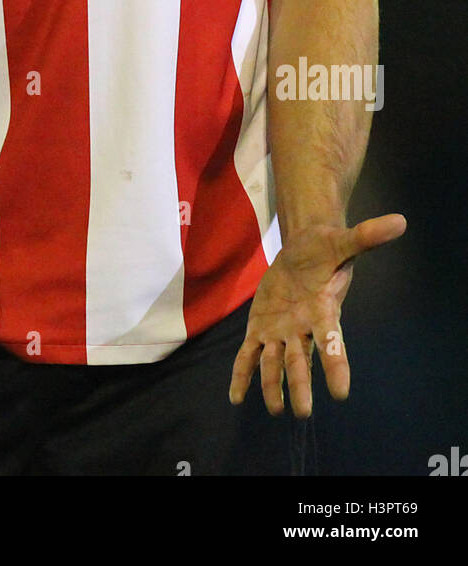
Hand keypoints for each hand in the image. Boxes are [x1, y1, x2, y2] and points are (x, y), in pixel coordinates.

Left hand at [229, 212, 406, 416]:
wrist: (302, 250)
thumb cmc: (325, 249)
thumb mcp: (342, 241)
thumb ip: (367, 235)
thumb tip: (400, 222)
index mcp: (323, 311)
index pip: (331, 342)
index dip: (336, 365)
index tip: (341, 392)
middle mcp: (302, 328)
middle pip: (301, 360)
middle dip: (301, 385)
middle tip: (301, 413)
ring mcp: (280, 330)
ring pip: (274, 362)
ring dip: (272, 385)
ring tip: (274, 409)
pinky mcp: (260, 327)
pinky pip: (249, 354)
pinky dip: (242, 374)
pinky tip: (236, 398)